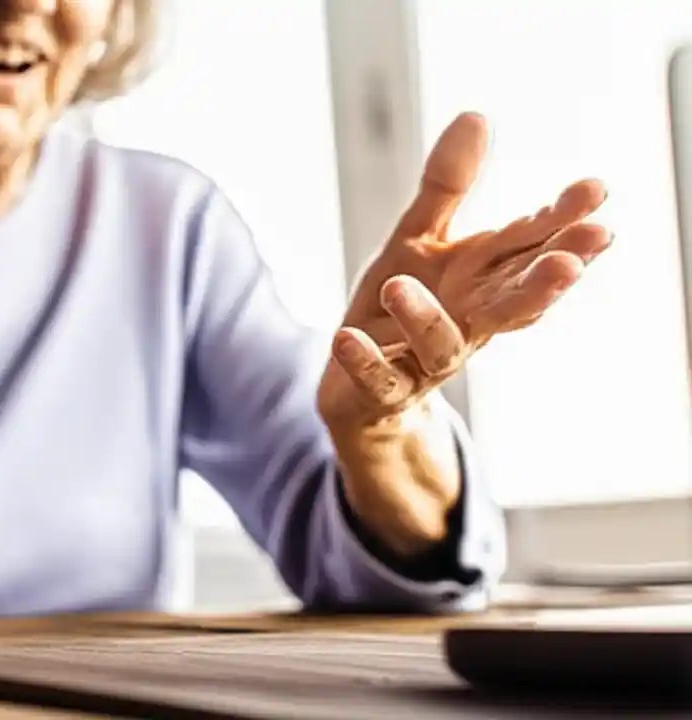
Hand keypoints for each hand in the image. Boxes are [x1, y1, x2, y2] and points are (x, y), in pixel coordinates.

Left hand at [316, 112, 610, 551]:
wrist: (359, 388)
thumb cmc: (401, 305)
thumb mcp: (419, 239)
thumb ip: (446, 186)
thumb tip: (477, 114)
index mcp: (483, 279)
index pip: (529, 248)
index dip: (562, 224)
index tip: (595, 191)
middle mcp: (468, 321)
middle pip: (513, 305)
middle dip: (544, 283)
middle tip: (575, 260)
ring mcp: (427, 360)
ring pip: (444, 347)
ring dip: (429, 319)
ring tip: (404, 285)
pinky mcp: (386, 391)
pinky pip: (380, 381)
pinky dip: (364, 361)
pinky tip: (345, 338)